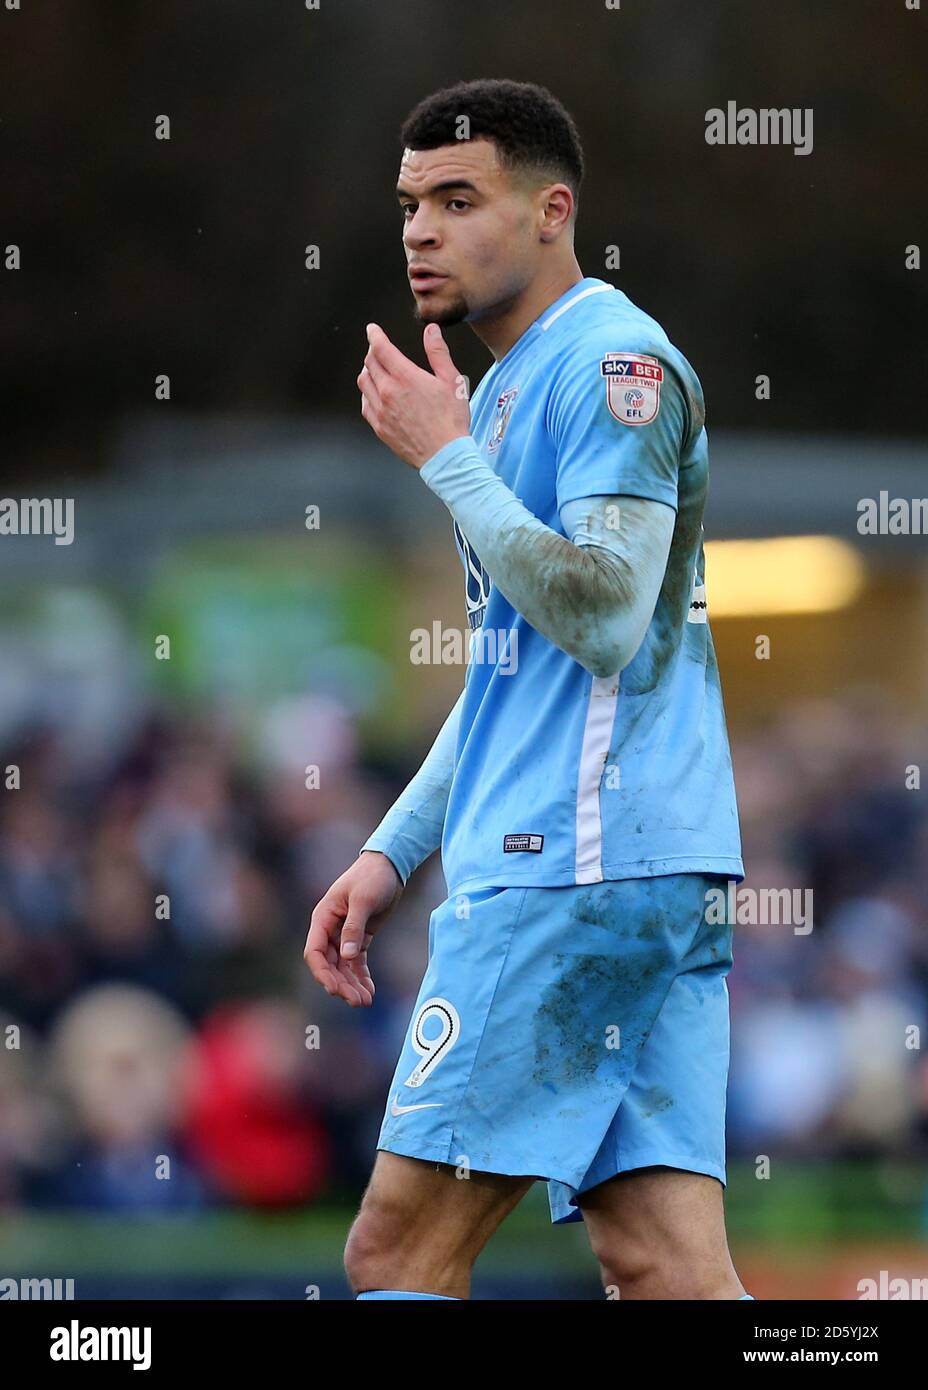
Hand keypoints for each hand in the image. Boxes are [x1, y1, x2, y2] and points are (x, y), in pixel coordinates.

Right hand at [303, 851, 402, 1006]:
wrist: (389, 865)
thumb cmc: (372, 877)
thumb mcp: (363, 900)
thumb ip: (354, 927)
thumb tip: (346, 956)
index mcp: (323, 918)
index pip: (314, 952)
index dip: (322, 973)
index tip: (335, 989)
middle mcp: (330, 929)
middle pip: (328, 964)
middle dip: (341, 984)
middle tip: (357, 1002)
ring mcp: (343, 934)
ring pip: (342, 966)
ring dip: (351, 984)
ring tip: (365, 1001)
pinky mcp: (359, 937)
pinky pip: (356, 962)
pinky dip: (361, 976)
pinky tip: (370, 991)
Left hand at [357, 322, 470, 469]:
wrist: (444, 455)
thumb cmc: (451, 419)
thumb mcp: (451, 380)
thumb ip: (438, 352)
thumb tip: (431, 330)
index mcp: (405, 377)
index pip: (380, 348)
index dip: (374, 335)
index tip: (372, 329)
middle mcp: (388, 392)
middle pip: (370, 363)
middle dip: (373, 352)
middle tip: (379, 349)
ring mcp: (381, 411)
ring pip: (363, 383)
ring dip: (368, 371)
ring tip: (376, 369)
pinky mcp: (379, 427)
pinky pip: (365, 404)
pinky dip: (367, 393)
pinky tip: (375, 394)